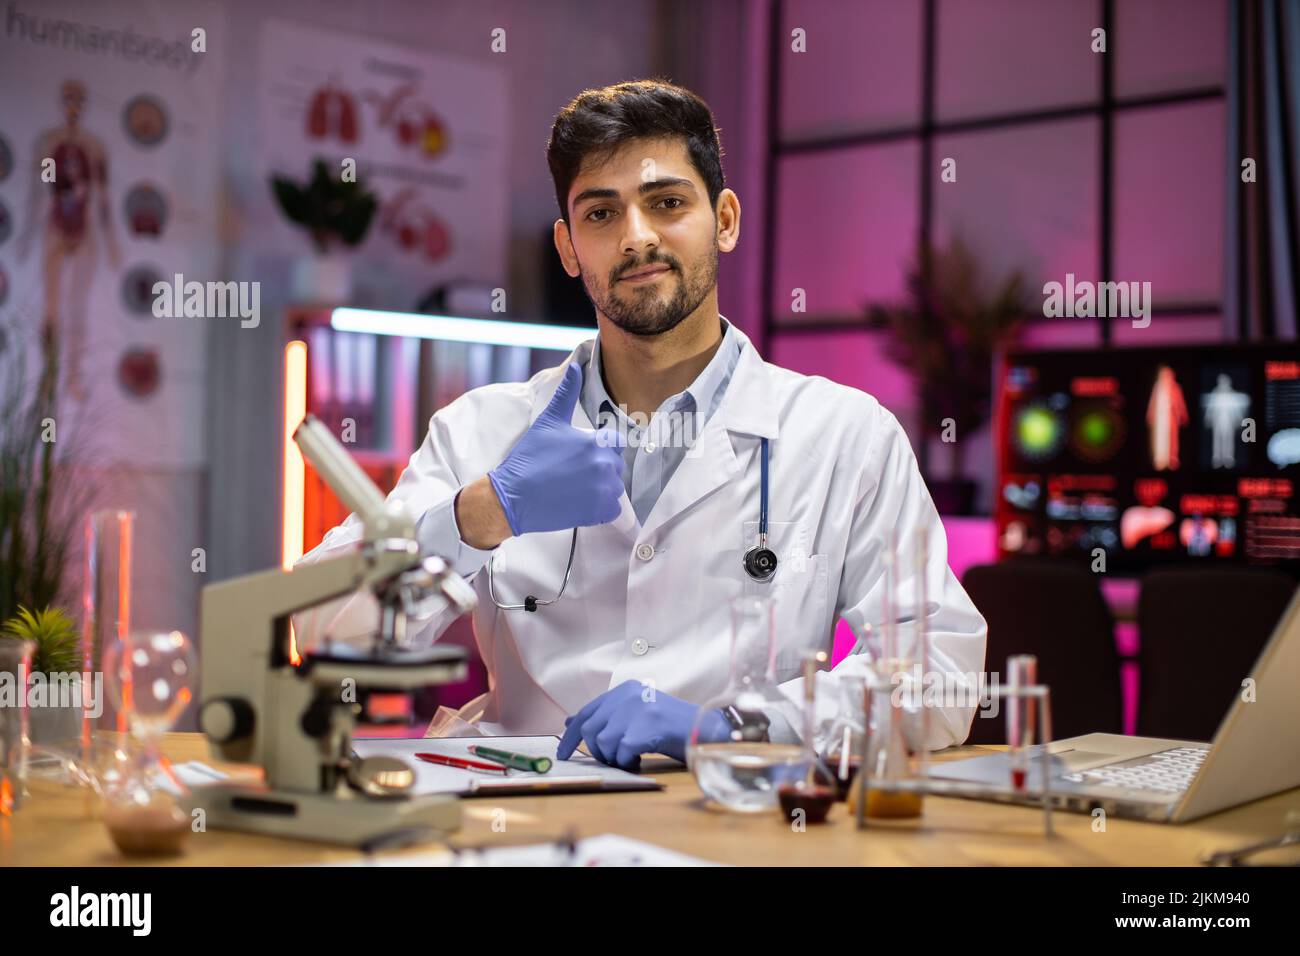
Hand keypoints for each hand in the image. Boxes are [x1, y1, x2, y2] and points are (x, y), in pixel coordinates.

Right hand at [487, 362, 624, 535]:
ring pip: (614, 486)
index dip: (599, 446)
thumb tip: (576, 365)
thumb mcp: (548, 421)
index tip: (579, 454)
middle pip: (615, 464)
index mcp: (596, 441)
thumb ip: (567, 393)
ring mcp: (603, 490)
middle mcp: (604, 465)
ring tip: (574, 487)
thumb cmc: (530, 458)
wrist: (513, 496)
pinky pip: (612, 509)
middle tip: (572, 472)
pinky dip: (601, 508)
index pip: (614, 441)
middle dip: (599, 467)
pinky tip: (580, 502)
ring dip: (600, 487)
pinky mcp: (598, 512)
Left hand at [557, 680, 729, 770]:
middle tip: (613, 757)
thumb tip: (570, 722)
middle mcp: (628, 696)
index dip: (572, 735)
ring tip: (631, 757)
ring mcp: (637, 711)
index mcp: (625, 690)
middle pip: (591, 730)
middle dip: (597, 750)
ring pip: (603, 743)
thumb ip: (606, 716)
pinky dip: (627, 762)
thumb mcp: (636, 714)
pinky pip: (621, 752)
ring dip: (614, 757)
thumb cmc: (671, 726)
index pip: (588, 712)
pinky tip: (638, 760)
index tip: (562, 752)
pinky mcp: (645, 728)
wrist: (705, 730)